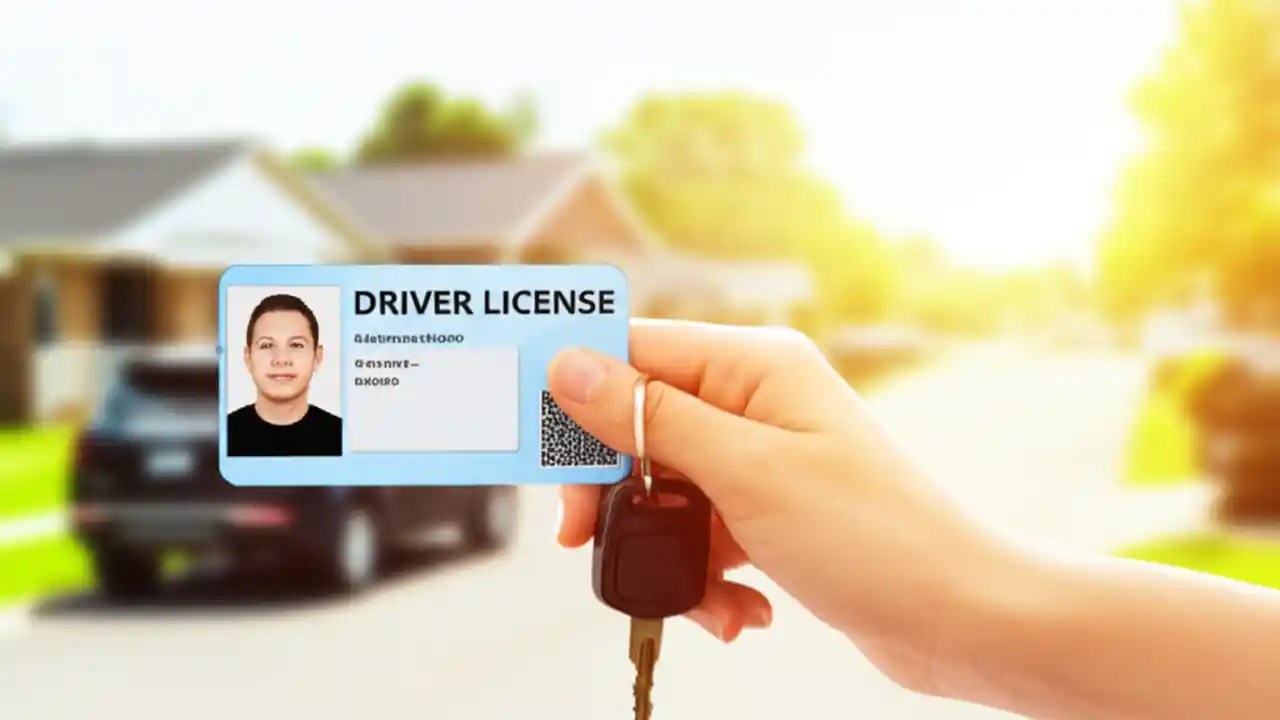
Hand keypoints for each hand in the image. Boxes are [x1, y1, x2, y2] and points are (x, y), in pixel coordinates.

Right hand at [547, 319, 1010, 692]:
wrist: (961, 620)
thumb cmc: (873, 537)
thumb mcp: (747, 474)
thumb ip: (651, 417)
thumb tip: (569, 364)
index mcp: (754, 364)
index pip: (633, 349)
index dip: (573, 391)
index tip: (531, 444)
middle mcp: (756, 401)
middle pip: (637, 424)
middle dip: (612, 490)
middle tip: (580, 536)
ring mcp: (763, 459)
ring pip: (665, 490)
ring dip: (668, 550)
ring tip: (705, 597)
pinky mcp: (771, 513)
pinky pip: (703, 532)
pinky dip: (706, 577)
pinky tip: (740, 611)